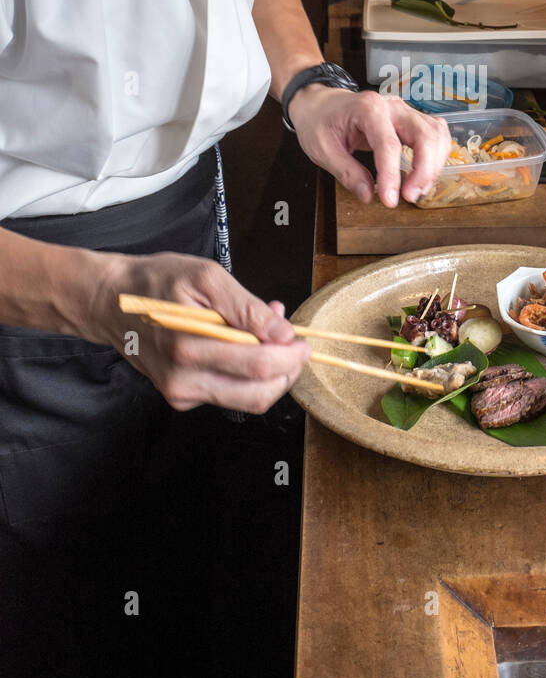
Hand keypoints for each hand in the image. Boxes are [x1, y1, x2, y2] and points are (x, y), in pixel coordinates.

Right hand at [79, 250, 310, 412]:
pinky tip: (243, 346)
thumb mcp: (206, 277)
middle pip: (258, 393)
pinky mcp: (181, 397)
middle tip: (295, 344)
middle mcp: (183, 380)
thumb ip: (246, 307)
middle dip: (287, 371)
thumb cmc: (156, 282)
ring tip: (269, 338)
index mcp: (188, 347)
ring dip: (270, 373)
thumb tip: (281, 332)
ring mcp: (181, 393)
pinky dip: (247, 374)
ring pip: (247, 400)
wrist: (111, 303)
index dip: (291, 355)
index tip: (303, 341)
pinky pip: (228, 394)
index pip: (258, 366)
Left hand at [288, 84, 451, 205]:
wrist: (320, 103)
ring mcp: (404, 111)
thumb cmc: (319, 121)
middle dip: (424, 170)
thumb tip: (368, 195)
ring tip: (416, 190)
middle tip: (410, 197)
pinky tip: (423, 176)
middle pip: (424, 134)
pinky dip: (436, 157)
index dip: (392, 175)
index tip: (390, 200)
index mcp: (368, 108)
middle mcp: (392, 106)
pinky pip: (435, 135)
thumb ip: (346, 172)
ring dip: (433, 165)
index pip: (389, 144)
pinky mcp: (410, 120)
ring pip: (436, 134)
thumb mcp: (322, 149)